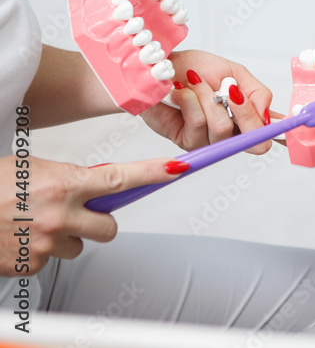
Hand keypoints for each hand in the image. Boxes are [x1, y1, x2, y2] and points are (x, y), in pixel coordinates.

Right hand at [0, 155, 185, 275]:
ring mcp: (45, 243)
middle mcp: (59, 215)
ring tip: (33, 221)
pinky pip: (50, 260)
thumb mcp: (33, 170)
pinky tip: (18, 236)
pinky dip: (39, 250)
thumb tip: (99, 185)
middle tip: (76, 211)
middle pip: (109, 227)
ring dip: (65, 236)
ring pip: (79, 245)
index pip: (121, 178)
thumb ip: (70, 178)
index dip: (154, 173)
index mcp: (63, 183)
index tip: (179, 167)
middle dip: (99, 220)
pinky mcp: (30, 265)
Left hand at [141, 50, 272, 153]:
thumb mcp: (235, 72)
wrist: (163, 66)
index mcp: (245, 119)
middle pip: (253, 141)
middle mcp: (230, 135)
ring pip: (222, 128)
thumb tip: (268, 116)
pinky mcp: (186, 141)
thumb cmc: (197, 68)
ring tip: (195, 82)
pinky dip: (190, 98)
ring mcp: (209, 141)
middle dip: (244, 112)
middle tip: (230, 90)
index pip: (267, 137)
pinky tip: (181, 90)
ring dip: (208, 96)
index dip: (274, 130)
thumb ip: (258, 93)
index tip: (280, 118)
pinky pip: (198, 122)